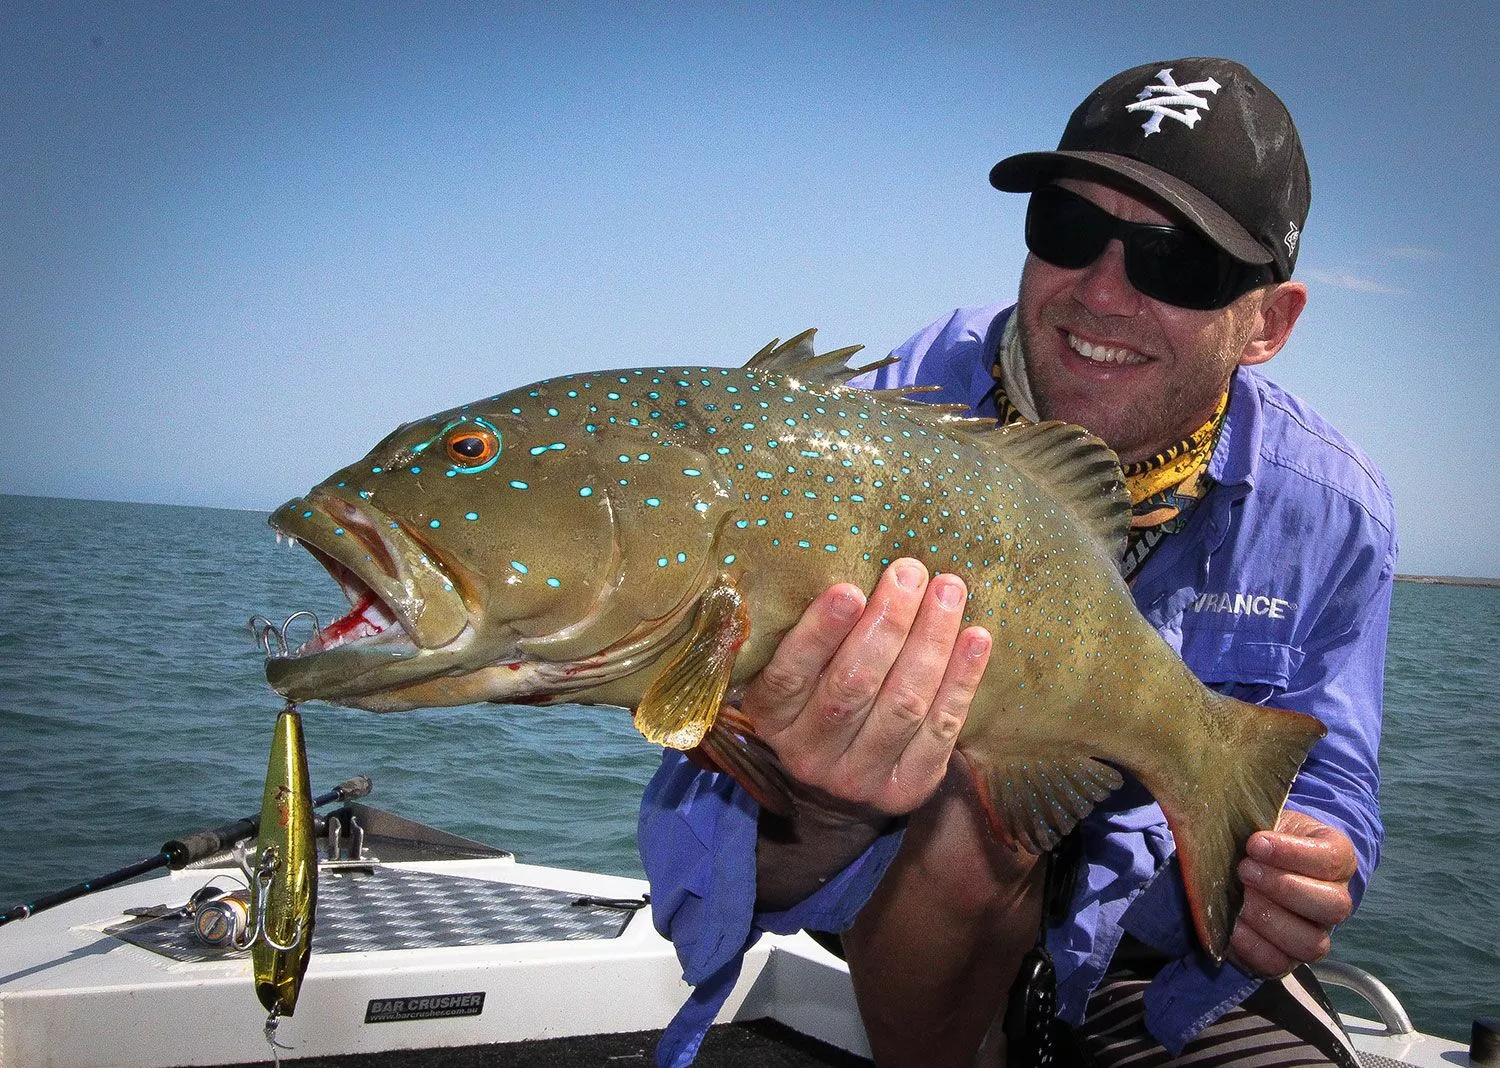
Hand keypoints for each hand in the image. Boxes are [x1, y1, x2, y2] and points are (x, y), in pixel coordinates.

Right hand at [740, 558, 991, 817]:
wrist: (836, 786)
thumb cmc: (816, 698)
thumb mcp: (794, 673)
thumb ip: (808, 636)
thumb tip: (846, 566)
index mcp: (772, 717)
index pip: (791, 675)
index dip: (820, 634)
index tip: (850, 590)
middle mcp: (808, 754)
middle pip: (853, 687)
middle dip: (888, 624)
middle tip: (911, 573)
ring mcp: (858, 778)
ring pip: (903, 705)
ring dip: (931, 642)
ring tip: (949, 590)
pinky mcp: (905, 790)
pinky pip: (940, 731)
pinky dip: (961, 681)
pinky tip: (975, 637)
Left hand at [1229, 809, 1356, 977]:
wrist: (1246, 862)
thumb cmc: (1259, 836)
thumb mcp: (1263, 818)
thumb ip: (1258, 821)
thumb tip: (1242, 833)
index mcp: (1336, 858)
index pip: (1332, 860)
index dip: (1293, 853)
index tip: (1254, 843)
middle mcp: (1334, 900)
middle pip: (1333, 906)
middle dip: (1283, 887)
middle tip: (1244, 870)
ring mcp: (1313, 932)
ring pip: (1311, 943)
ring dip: (1270, 920)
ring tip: (1239, 900)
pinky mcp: (1286, 956)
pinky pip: (1280, 964)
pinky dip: (1255, 948)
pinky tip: (1234, 928)